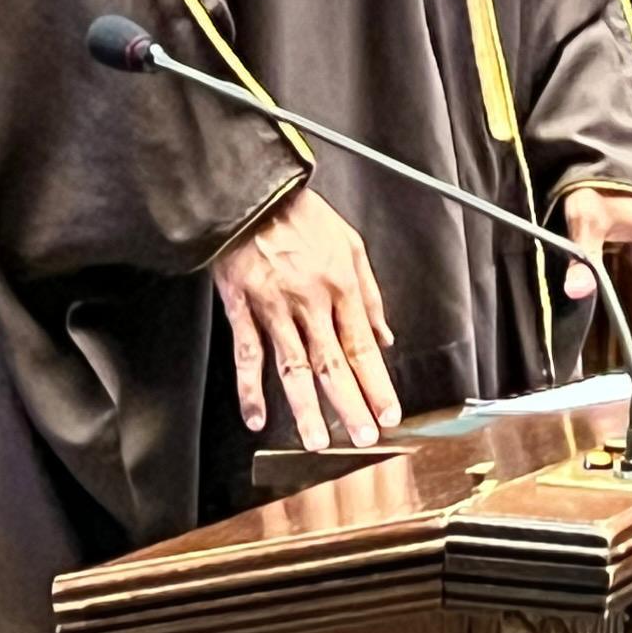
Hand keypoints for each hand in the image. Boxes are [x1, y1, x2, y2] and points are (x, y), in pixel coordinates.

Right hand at [215, 183, 400, 448]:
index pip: (363, 346)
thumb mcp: (350, 244)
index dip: (377, 384)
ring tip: (317, 441)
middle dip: (351, 406)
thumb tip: (385, 336)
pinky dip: (250, 389)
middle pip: (333, 364)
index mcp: (340, 286)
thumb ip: (369, 294)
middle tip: (363, 438)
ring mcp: (274, 307)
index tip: (389, 414)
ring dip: (306, 408)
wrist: (250, 191)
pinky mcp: (242, 307)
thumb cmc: (300, 215)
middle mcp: (311, 302)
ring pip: (294, 367)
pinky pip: (248, 355)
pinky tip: (256, 417)